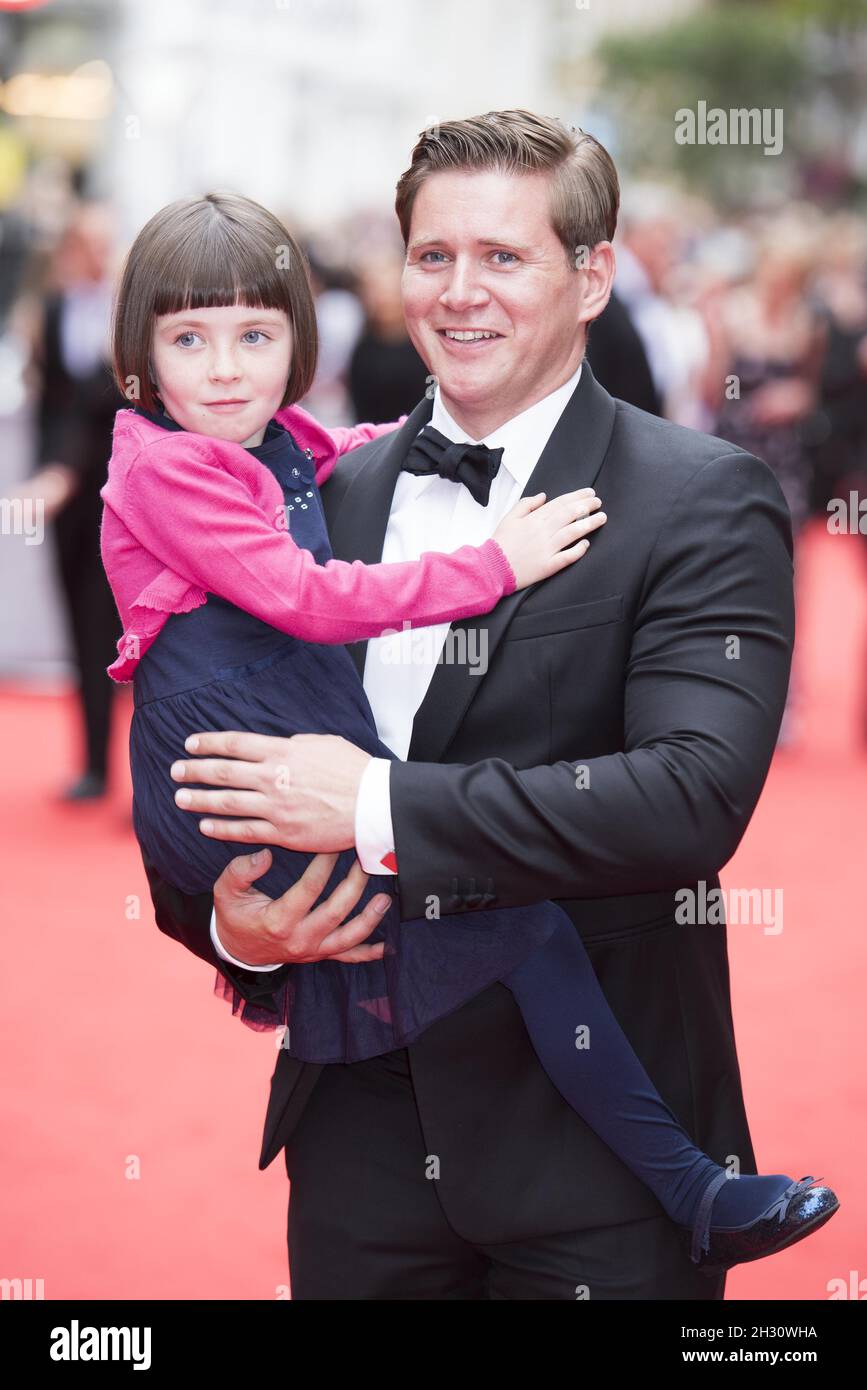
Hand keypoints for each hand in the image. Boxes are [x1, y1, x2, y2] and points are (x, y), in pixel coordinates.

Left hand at [170, 729, 369, 850]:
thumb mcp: (323, 743)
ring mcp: (276, 808)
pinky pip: (244, 831)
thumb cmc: (354, 770)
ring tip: (180, 798)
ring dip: (199, 799)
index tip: (190, 744)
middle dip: (194, 770)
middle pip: (223, 772)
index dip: (208, 743)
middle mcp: (273, 778)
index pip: (234, 744)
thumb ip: (294, 744)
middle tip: (176, 771)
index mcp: (283, 751)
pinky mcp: (283, 833)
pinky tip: (205, 825)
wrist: (374, 804)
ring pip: (227, 803)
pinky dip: (221, 828)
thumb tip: (276, 745)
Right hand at [214, 849, 390, 964]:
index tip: (335, 845)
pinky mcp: (319, 955)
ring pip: (348, 938)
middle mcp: (299, 939)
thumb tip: (265, 856)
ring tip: (384, 899)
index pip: (309, 889)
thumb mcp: (225, 891)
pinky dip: (368, 953)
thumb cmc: (234, 915)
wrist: (236, 949)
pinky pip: (347, 957)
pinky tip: (387, 946)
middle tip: (365, 862)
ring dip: (370, 919)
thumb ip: (240, 871)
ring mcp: (312, 950)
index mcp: (278, 921)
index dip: (325, 864)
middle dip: (355, 885)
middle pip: (336, 911)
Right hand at [493, 488, 606, 587]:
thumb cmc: (500, 543)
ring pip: (571, 533)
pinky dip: (577, 550)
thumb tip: (543, 496)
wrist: (490, 567)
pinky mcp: (547, 566)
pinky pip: (566, 557)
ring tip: (601, 518)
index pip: (560, 503)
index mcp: (534, 519)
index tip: (589, 493)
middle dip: (586, 506)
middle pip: (569, 515)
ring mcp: (546, 549)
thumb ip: (526, 504)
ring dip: (588, 524)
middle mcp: (542, 532)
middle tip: (599, 502)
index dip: (577, 496)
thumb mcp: (509, 518)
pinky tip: (586, 544)